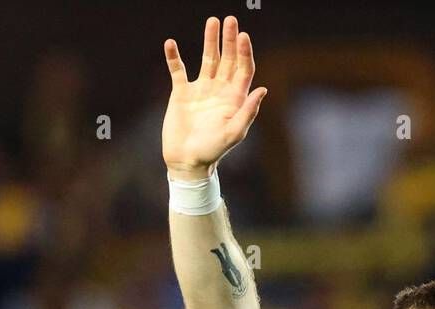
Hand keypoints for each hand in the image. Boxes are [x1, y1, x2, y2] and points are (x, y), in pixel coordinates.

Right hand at [163, 15, 266, 178]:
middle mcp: (219, 91)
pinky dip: (174, 57)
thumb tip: (263, 89)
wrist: (187, 161)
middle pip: (228, 59)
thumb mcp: (233, 133)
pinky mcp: (182, 92)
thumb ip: (248, 111)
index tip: (243, 36)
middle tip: (231, 20)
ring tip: (212, 21)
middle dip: (230, 40)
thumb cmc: (212, 151)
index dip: (244, 53)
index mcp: (234, 99)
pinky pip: (178, 70)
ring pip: (207, 59)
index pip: (243, 70)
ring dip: (210, 40)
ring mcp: (201, 89)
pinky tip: (171, 43)